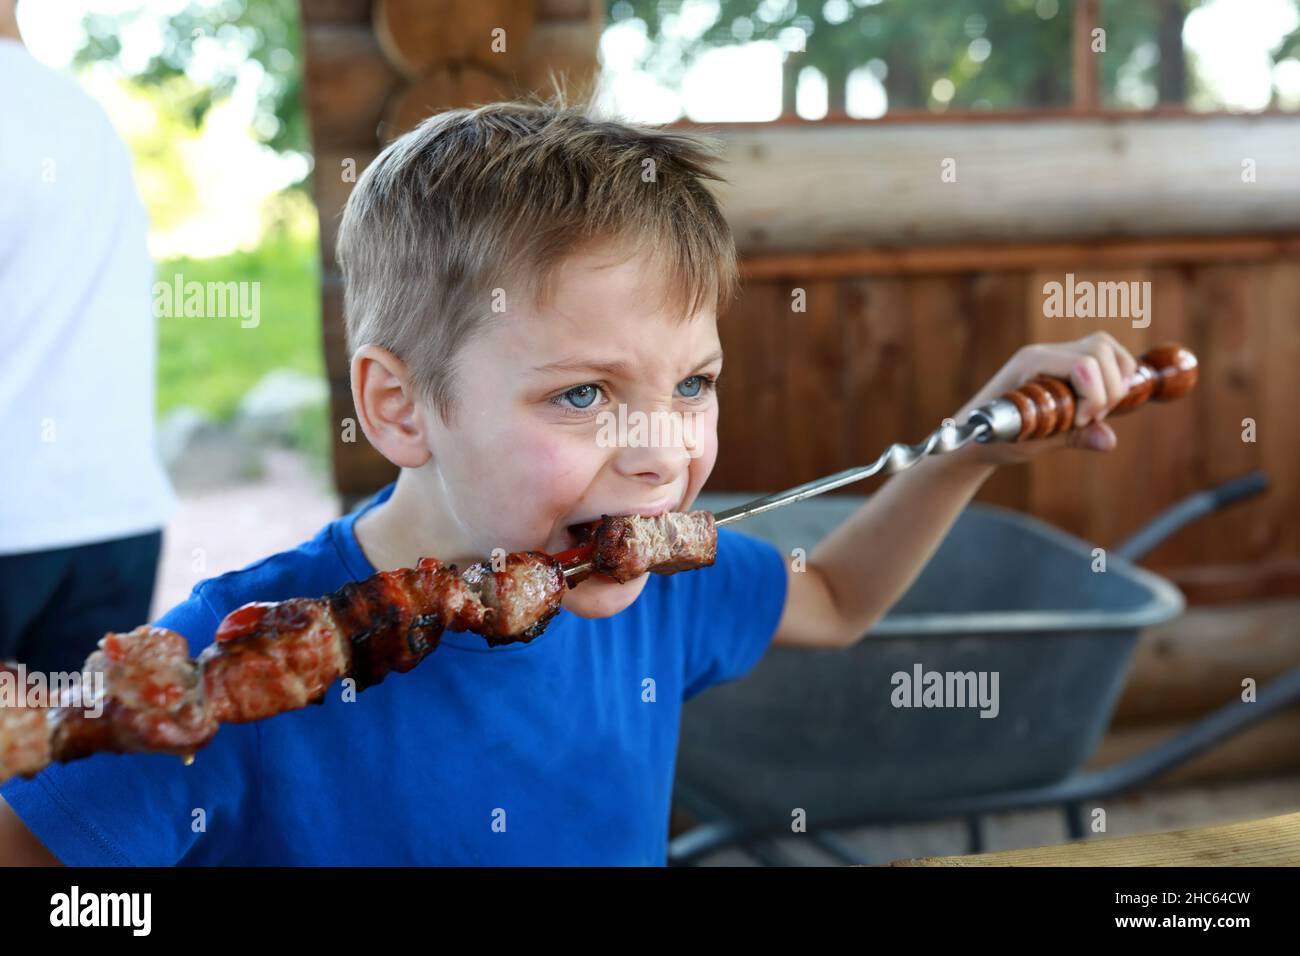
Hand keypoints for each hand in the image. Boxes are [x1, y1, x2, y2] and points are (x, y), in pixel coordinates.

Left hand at [949, 332, 1138, 465]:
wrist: (972, 434)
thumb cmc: (994, 438)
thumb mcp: (1031, 442)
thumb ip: (1071, 438)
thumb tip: (1110, 442)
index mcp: (1030, 364)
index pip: (1083, 364)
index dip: (1094, 396)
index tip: (1081, 423)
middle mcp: (1044, 352)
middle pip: (1100, 348)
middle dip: (1109, 388)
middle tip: (1091, 418)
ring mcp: (1054, 354)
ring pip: (1104, 347)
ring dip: (1115, 379)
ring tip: (1097, 410)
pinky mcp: (1063, 362)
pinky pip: (1101, 355)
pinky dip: (1113, 376)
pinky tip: (1100, 402)